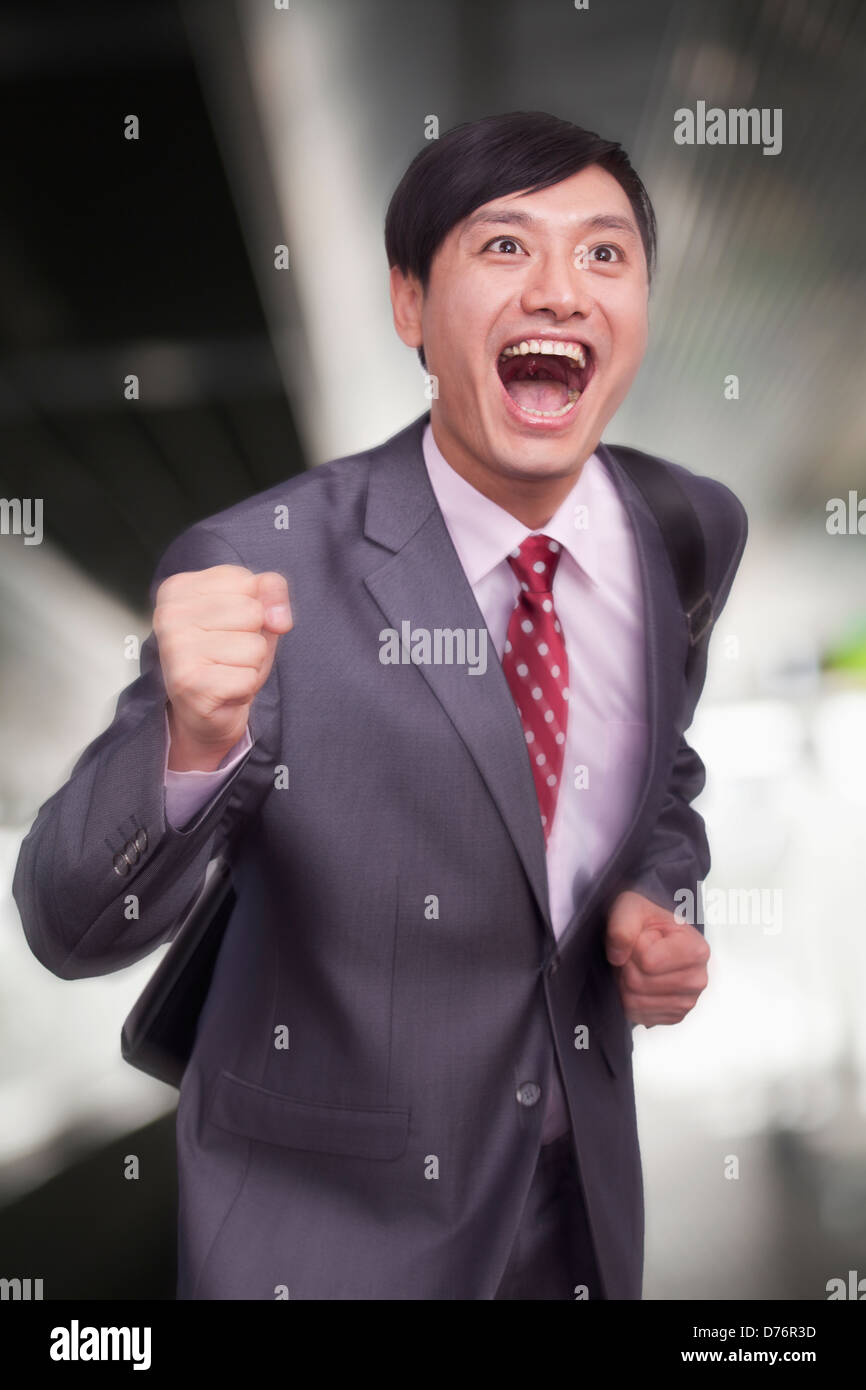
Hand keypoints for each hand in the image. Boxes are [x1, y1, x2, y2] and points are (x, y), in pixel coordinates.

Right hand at [155, 564, 292, 769]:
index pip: (246, 580)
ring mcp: (175, 649)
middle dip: (253, 637)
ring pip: (254, 646)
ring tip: (227, 670)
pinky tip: (224, 689)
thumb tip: (279, 617)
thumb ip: (270, 591)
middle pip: (252, 611)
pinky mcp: (188, 683)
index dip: (253, 607)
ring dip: (250, 665)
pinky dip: (245, 687)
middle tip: (229, 654)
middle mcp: (170, 614)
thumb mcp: (254, 612)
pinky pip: (248, 677)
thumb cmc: (227, 657)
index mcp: (180, 588)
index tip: (229, 626)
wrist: (207, 712)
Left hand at [604, 889, 709, 1027]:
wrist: (652, 936)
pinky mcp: (673, 1017)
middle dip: (626, 966)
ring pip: (634, 1002)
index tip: (642, 937)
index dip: (634, 947)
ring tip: (636, 966)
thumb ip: (622, 926)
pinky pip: (637, 1015)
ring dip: (624, 983)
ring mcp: (687, 1002)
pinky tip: (640, 982)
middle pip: (638, 983)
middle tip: (634, 953)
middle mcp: (698, 980)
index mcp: (697, 950)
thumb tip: (617, 957)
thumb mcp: (632, 908)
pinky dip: (629, 999)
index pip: (648, 961)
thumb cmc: (647, 921)